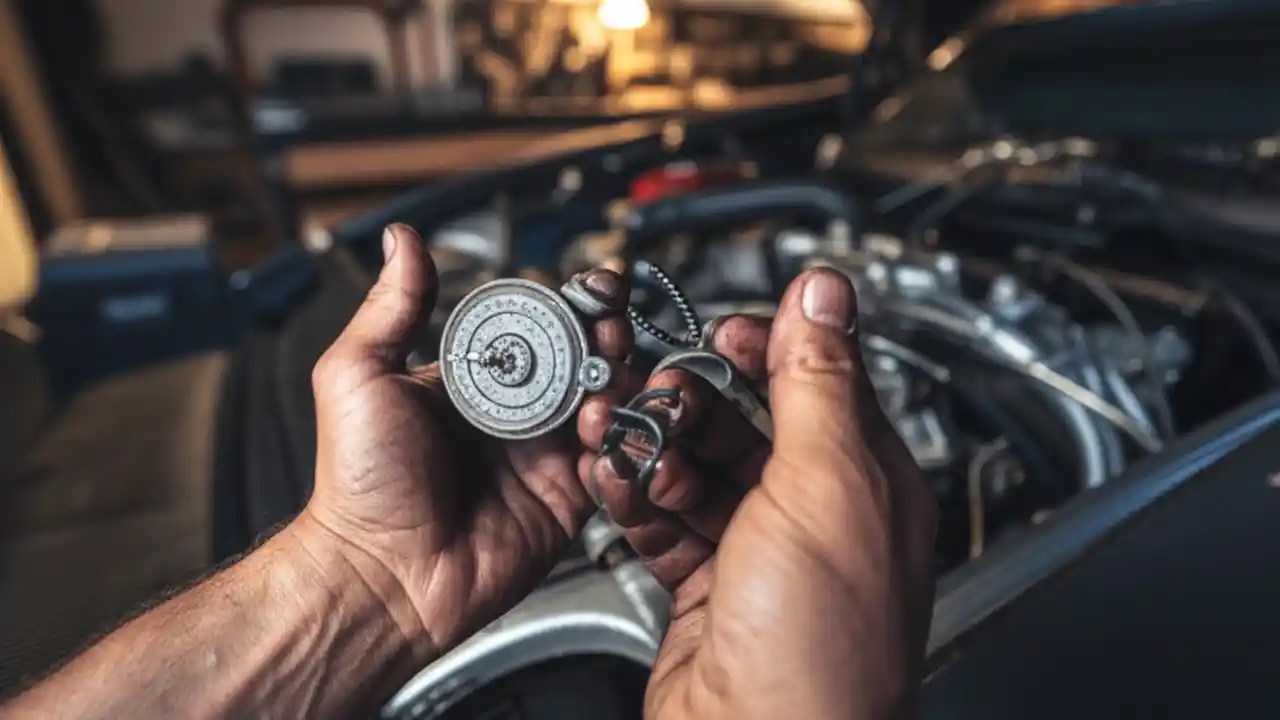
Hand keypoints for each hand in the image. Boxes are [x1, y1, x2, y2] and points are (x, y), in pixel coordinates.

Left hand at [291, 224, 633, 662]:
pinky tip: (605, 429)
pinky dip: (621, 440)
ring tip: (605, 384)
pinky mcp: (566, 500)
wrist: (379, 573)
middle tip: (611, 330)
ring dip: (617, 384)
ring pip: (606, 404)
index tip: (592, 287)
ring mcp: (543, 456)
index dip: (569, 304)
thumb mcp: (359, 374)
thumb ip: (393, 307)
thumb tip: (400, 239)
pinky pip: (612, 462)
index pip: (536, 325)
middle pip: (582, 359)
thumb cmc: (358, 482)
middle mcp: (514, 413)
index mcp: (474, 379)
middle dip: (606, 336)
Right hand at [581, 269, 937, 718]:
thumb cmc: (819, 645)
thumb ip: (817, 378)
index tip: (722, 331)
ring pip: (697, 473)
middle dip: (693, 405)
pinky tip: (618, 487)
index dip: (770, 349)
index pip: (821, 383)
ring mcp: (759, 555)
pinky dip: (636, 501)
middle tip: (656, 397)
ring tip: (623, 443)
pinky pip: (664, 523)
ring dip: (654, 451)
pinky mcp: (705, 590)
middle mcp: (817, 516)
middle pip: (747, 426)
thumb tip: (825, 289)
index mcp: (867, 480)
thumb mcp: (822, 482)